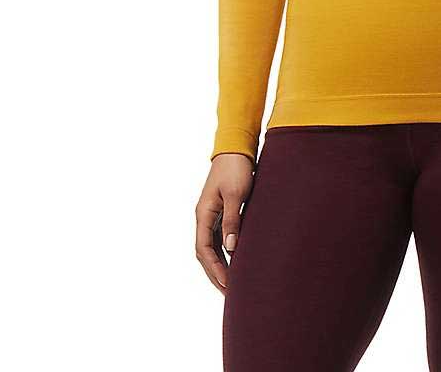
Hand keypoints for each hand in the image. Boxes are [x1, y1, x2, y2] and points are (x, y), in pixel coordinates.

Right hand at [194, 152, 254, 292]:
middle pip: (205, 252)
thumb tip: (231, 249)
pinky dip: (225, 251)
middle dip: (215, 273)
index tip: (227, 285)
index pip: (204, 250)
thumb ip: (232, 220)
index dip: (214, 269)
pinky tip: (236, 259)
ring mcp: (211, 213)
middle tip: (229, 293)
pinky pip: (219, 237)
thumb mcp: (235, 194)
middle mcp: (204, 216)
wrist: (237, 147)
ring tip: (233, 282)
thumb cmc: (236, 168)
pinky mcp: (221, 210)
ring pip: (211, 246)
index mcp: (203, 214)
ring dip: (220, 264)